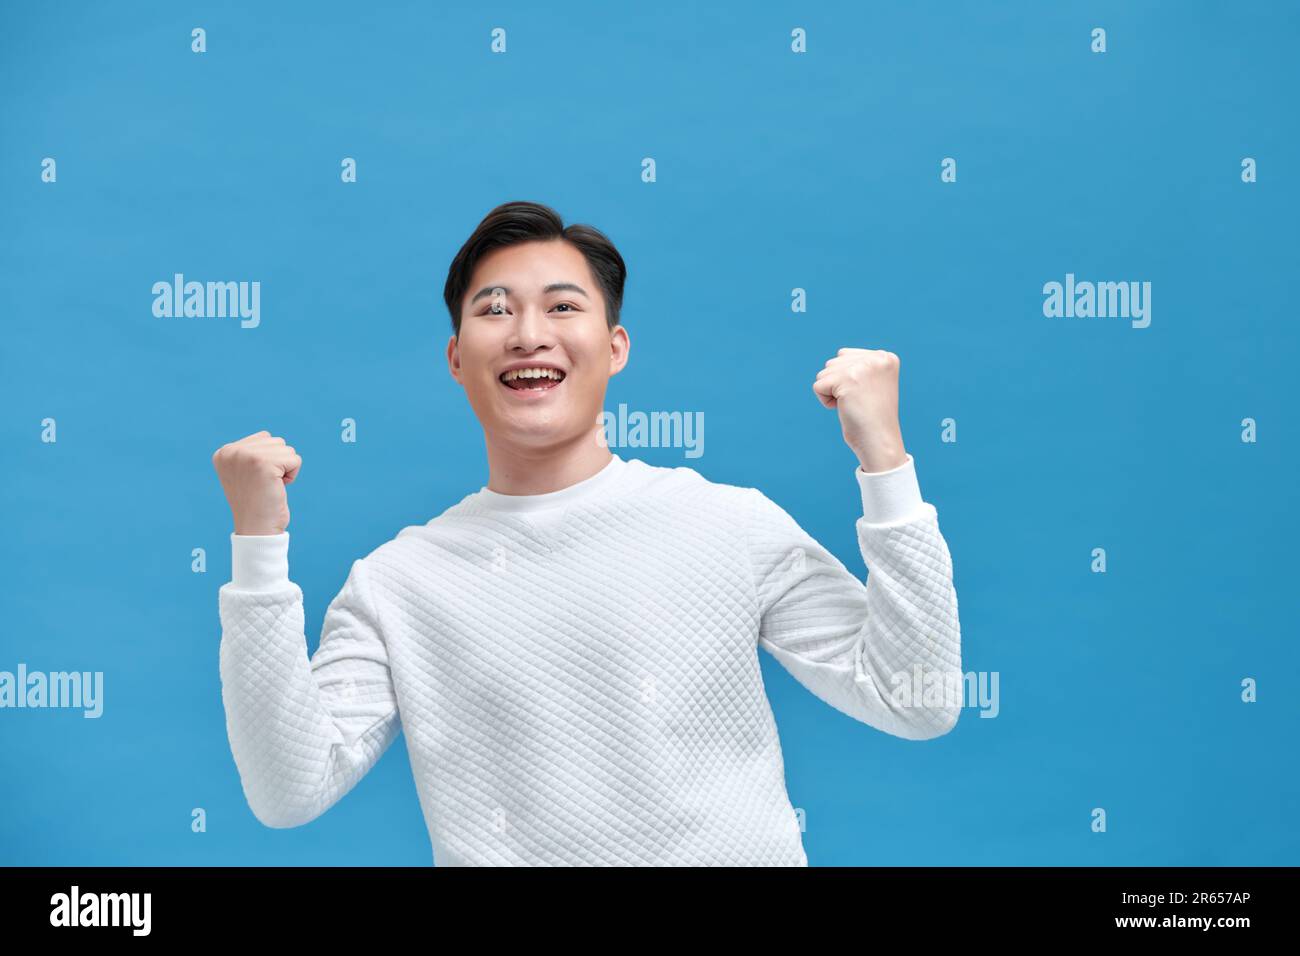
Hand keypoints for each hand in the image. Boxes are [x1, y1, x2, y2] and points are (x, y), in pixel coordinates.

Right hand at [211, 430, 301, 534]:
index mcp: (224, 452)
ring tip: (270, 486)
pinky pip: (295, 459)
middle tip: (264, 484)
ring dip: (285, 469)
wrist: (256, 528)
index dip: (268, 461)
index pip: (263, 438)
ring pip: (286, 449)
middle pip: (276, 441)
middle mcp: (231, 451)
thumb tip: (268, 437)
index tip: (255, 481)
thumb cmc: (256, 502)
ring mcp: (246, 456)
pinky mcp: (263, 463)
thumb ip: (250, 453)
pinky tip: (278, 487)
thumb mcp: (245, 473)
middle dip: (278, 463)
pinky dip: (292, 475)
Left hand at [812, 348, 907, 472]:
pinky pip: (818, 386)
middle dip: (838, 385)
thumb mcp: (873, 383)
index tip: (865, 396)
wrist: (879, 442)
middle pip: (834, 363)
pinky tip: (843, 409)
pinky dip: (825, 401)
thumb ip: (860, 365)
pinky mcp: (847, 379)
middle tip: (858, 402)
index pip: (845, 356)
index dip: (847, 379)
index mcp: (886, 357)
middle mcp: (877, 358)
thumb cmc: (873, 418)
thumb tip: (840, 354)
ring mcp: (863, 367)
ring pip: (824, 373)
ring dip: (832, 392)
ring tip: (852, 405)